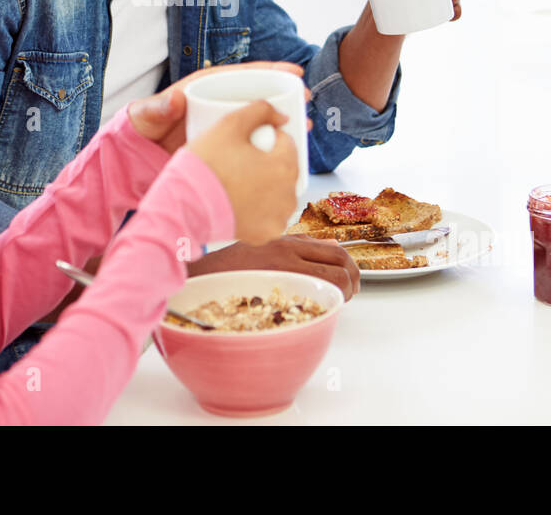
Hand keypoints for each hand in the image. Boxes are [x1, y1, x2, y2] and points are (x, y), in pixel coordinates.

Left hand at [126, 60, 305, 153]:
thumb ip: (156, 108)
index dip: (269, 71)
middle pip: (257, 94)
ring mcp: (224, 124)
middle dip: (284, 94)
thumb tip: (174, 99)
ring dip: (282, 119)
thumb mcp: (146, 117)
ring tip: (305, 126)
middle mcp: (218, 102)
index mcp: (204, 87)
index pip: (241, 75)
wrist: (139, 157)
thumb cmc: (143, 129)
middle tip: (306, 98)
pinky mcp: (227, 144)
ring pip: (259, 117)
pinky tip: (287, 152)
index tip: (292, 72)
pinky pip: (252, 140)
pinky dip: (270, 143)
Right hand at [184, 100, 298, 244]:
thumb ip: (260, 109)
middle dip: (267, 162)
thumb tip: (281, 116)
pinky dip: (258, 209)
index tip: (246, 143)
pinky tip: (239, 202)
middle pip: (284, 168)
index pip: (286, 141)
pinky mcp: (265, 235)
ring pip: (278, 192)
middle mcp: (289, 194)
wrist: (184, 206)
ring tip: (237, 182)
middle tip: (238, 161)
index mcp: (285, 165)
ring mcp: (278, 217)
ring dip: (266, 185)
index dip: (266, 138)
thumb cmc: (205, 165)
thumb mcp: (229, 123)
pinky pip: (268, 215)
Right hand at [189, 235, 360, 300]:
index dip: (349, 266)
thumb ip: (296, 245)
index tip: (349, 280)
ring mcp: (281, 271)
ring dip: (343, 293)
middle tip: (350, 293)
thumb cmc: (228, 267)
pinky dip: (323, 305)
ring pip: (333, 280)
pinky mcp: (273, 290)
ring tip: (335, 302)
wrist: (198, 278)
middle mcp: (287, 251)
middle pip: (340, 262)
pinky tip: (316, 311)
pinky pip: (312, 298)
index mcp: (285, 240)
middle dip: (353, 280)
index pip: (334, 249)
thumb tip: (331, 246)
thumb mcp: (263, 243)